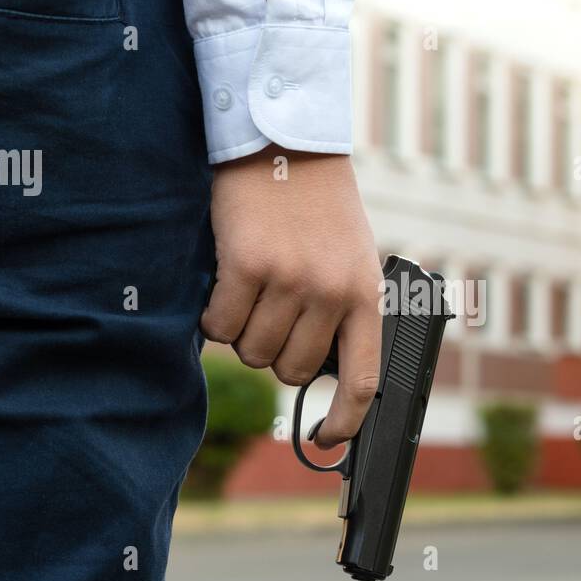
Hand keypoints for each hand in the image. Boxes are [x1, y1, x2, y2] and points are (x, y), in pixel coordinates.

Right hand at [202, 148, 382, 449]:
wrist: (285, 142)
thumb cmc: (318, 207)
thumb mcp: (351, 258)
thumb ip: (342, 310)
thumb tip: (316, 371)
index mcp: (365, 295)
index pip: (363, 379)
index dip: (345, 419)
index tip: (327, 438)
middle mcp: (331, 293)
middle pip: (290, 370)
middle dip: (274, 353)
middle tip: (270, 313)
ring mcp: (289, 280)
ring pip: (251, 351)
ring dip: (242, 331)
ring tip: (251, 289)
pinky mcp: (245, 266)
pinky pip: (220, 325)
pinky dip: (215, 314)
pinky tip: (226, 281)